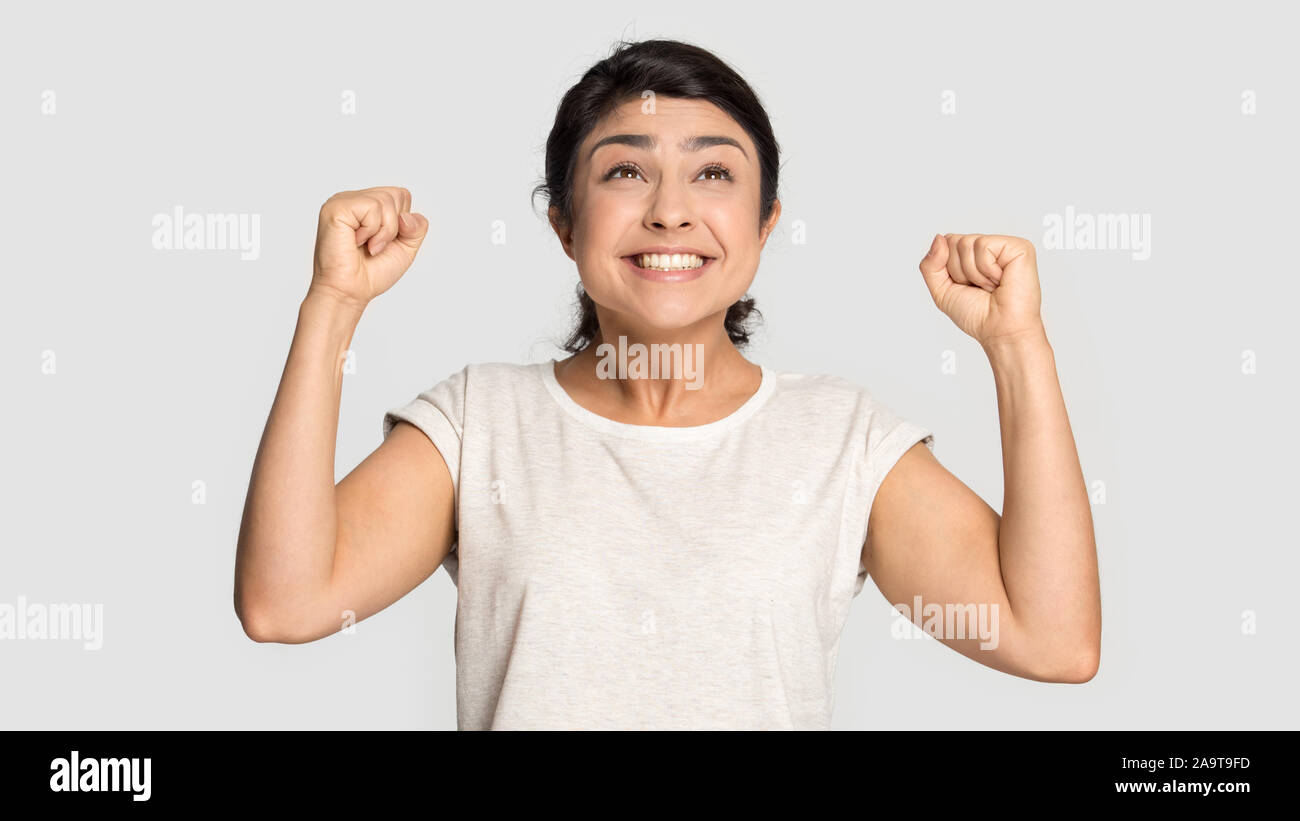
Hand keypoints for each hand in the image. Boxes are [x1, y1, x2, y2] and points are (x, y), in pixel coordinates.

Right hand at [310, 186, 428, 310]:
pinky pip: (371, 207)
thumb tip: (406, 215)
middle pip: (396, 194)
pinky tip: (356, 242)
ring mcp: (342, 201)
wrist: (349, 292)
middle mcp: (353, 199)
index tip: (384, 242)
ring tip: (368, 246)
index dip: (401, 223)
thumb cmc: (370, 273)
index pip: (400, 195)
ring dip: (384, 231)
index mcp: (366, 206)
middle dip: (394, 227)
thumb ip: (416, 228)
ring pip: (385, 199)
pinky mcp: (336, 208)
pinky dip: (372, 230)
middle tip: (375, 246)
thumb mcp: (406, 248)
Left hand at [918, 233, 1043, 346]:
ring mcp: (1004, 245)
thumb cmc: (977, 315)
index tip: (966, 286)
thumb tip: (939, 238)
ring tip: (991, 286)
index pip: (945, 243)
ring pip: (966, 243)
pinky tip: (1000, 280)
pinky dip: (986, 269)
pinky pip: (984, 246)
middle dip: (959, 271)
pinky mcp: (1019, 247)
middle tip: (980, 288)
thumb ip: (930, 265)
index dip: (948, 269)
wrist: (999, 330)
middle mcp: (988, 248)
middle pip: (953, 241)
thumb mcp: (941, 291)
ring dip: (973, 273)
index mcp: (972, 256)